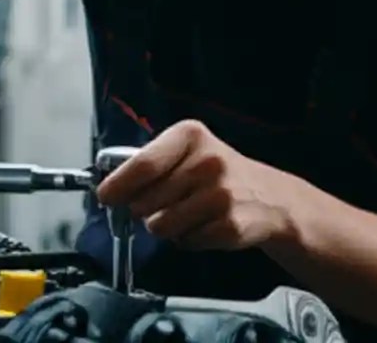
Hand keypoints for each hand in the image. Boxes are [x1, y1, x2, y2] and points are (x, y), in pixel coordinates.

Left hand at [96, 120, 297, 250]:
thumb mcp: (187, 152)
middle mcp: (207, 162)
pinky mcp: (229, 225)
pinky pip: (184, 242)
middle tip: (164, 203)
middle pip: (144, 202)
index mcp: (191, 136)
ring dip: (166, 227)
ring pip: (160, 226)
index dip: (117, 186)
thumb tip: (109, 189)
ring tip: (187, 214)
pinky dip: (188, 240)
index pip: (142, 165)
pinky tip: (205, 225)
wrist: (270, 197)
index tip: (106, 196)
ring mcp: (220, 195)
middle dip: (144, 210)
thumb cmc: (217, 173)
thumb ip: (148, 165)